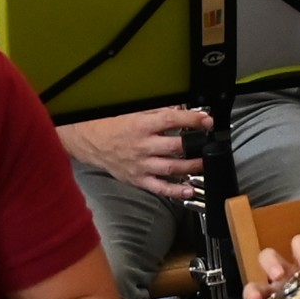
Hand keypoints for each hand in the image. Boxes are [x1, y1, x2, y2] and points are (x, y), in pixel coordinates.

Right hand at [66, 104, 211, 199]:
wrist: (89, 142)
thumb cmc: (110, 126)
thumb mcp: (133, 112)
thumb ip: (157, 111)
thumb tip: (179, 108)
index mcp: (141, 126)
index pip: (171, 120)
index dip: (192, 120)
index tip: (207, 120)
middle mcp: (142, 146)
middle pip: (175, 146)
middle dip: (196, 145)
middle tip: (210, 142)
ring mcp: (140, 165)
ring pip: (171, 168)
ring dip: (191, 166)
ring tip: (205, 163)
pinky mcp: (137, 179)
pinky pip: (159, 187)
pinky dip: (175, 191)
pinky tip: (189, 190)